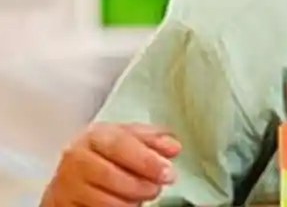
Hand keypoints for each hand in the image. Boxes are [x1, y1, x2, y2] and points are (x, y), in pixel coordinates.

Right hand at [41, 123, 181, 206]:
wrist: (75, 175)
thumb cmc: (107, 156)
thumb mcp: (131, 140)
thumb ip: (154, 141)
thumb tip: (172, 147)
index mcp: (94, 137)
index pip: (119, 145)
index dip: (146, 160)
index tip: (167, 173)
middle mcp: (75, 160)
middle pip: (111, 175)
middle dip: (141, 186)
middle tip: (155, 188)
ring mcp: (65, 186)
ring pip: (104, 201)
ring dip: (129, 203)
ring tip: (137, 197)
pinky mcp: (63, 206)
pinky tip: (121, 203)